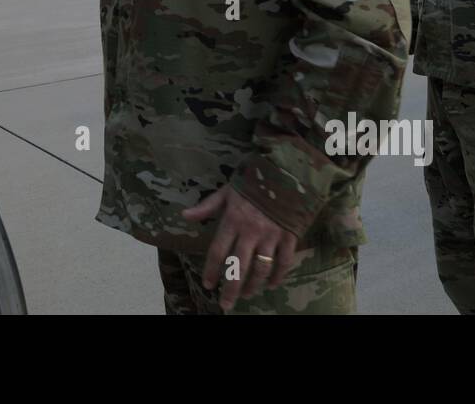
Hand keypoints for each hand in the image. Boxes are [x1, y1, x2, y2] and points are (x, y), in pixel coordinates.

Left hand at [181, 185, 297, 309]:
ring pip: (261, 268)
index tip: (208, 284)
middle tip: (225, 304)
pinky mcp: (289, 236)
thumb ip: (207, 207)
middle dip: (231, 288)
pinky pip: (284, 262)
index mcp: (232, 220)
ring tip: (246, 294)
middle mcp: (251, 231)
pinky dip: (278, 276)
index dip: (211, 270)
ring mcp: (271, 235)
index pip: (218, 251)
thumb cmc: (253, 181)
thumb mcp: (227, 191)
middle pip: (238, 266)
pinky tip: (272, 284)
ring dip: (253, 286)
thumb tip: (184, 216)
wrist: (285, 171)